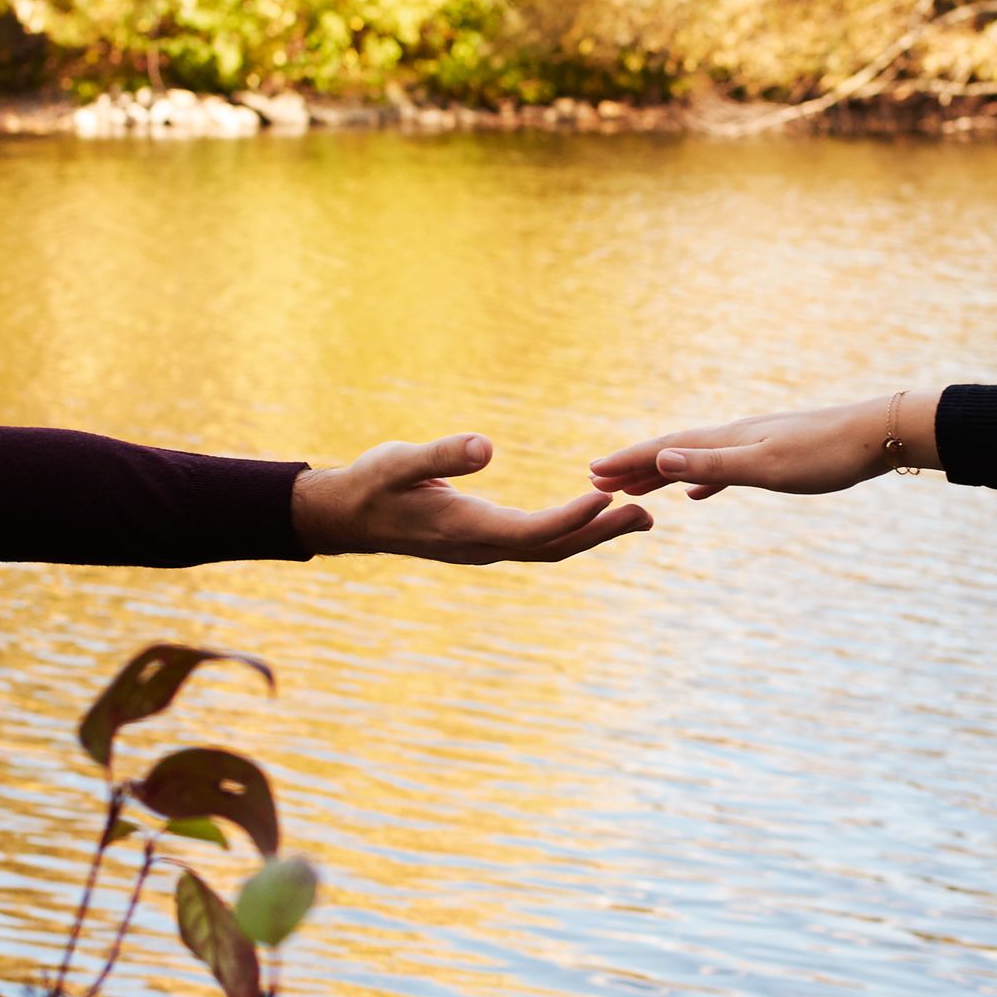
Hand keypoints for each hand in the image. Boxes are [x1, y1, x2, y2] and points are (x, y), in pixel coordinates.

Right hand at [293, 433, 652, 561]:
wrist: (349, 517)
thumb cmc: (372, 485)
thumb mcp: (399, 462)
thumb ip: (441, 456)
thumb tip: (486, 447)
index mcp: (465, 530)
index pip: (531, 532)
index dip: (570, 519)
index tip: (607, 499)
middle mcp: (483, 547)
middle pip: (554, 548)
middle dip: (601, 534)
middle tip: (647, 516)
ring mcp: (486, 547)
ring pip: (551, 549)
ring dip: (595, 535)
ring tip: (640, 517)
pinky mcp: (487, 539)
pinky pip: (540, 541)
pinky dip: (573, 528)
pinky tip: (596, 512)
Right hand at [589, 391, 941, 499]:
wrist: (879, 435)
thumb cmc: (827, 455)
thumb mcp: (767, 467)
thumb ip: (714, 466)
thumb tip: (661, 458)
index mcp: (730, 439)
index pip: (666, 447)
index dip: (628, 459)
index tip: (593, 472)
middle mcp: (736, 435)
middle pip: (674, 449)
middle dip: (636, 464)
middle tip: (598, 479)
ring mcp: (755, 443)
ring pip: (697, 458)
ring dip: (665, 472)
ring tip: (638, 487)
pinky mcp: (775, 454)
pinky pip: (725, 468)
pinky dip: (703, 480)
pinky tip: (700, 494)